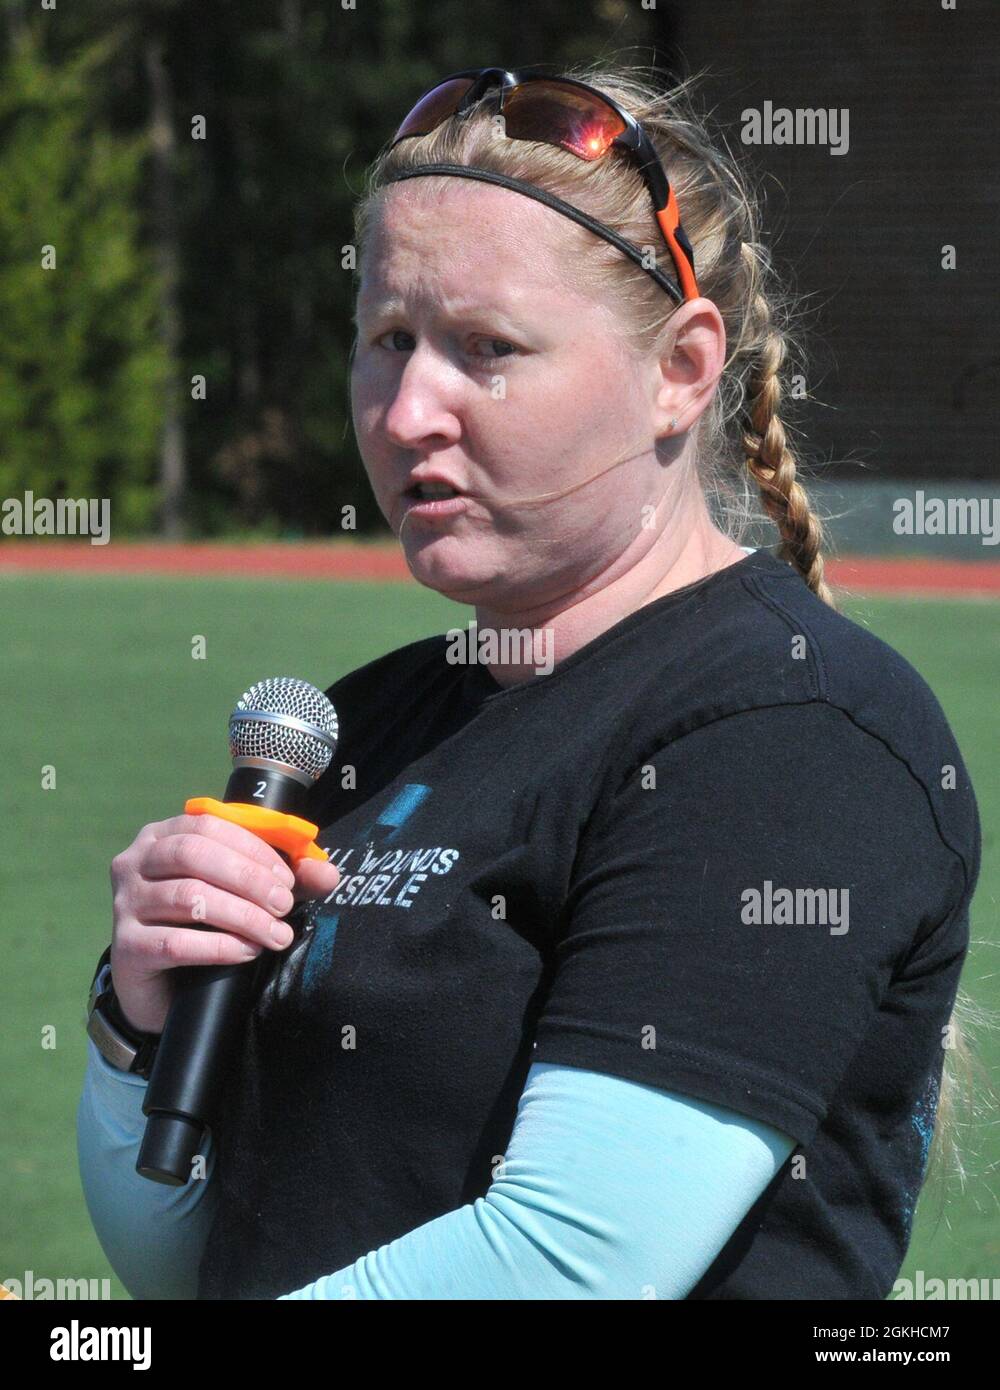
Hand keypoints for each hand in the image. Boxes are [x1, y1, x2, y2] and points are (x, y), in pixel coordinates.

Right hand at [108, 813, 340, 1034]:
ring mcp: (125, 904)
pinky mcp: (126, 947)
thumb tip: (328, 873)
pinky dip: (219, 946)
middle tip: (284, 906)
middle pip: (194, 854)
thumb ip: (289, 878)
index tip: (289, 879)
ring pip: (189, 898)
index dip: (253, 849)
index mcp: (162, 835)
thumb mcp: (248, 894)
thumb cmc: (206, 925)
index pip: (208, 825)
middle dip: (249, 879)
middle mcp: (136, 862)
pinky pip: (175, 942)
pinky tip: (247, 952)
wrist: (162, 986)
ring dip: (243, 916)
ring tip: (276, 934)